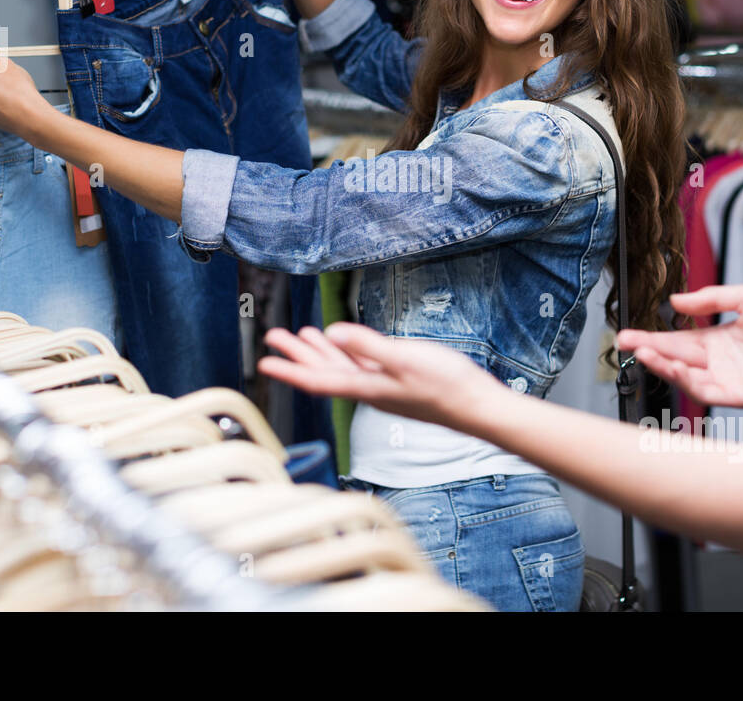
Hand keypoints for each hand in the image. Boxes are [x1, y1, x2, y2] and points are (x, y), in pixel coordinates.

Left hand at [259, 323, 504, 426]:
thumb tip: (333, 334)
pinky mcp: (398, 381)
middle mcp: (369, 390)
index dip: (290, 370)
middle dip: (297, 355)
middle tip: (273, 336)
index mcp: (367, 388)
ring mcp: (383, 386)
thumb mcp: (405, 359)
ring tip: (300, 335)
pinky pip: (360, 366)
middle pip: (323, 373)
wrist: (478, 407)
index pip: (318, 380)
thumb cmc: (447, 385)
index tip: (264, 363)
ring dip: (319, 352)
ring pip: (341, 368)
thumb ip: (369, 346)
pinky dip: (346, 353)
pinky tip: (344, 343)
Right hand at [616, 284, 742, 406]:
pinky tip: (673, 366)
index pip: (676, 341)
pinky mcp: (735, 396)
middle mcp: (716, 363)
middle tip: (623, 343)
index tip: (626, 335)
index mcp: (716, 342)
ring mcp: (724, 381)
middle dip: (647, 351)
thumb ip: (709, 299)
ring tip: (643, 352)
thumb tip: (675, 300)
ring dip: (662, 365)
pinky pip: (703, 391)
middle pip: (674, 358)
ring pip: (683, 376)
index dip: (651, 338)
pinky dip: (685, 381)